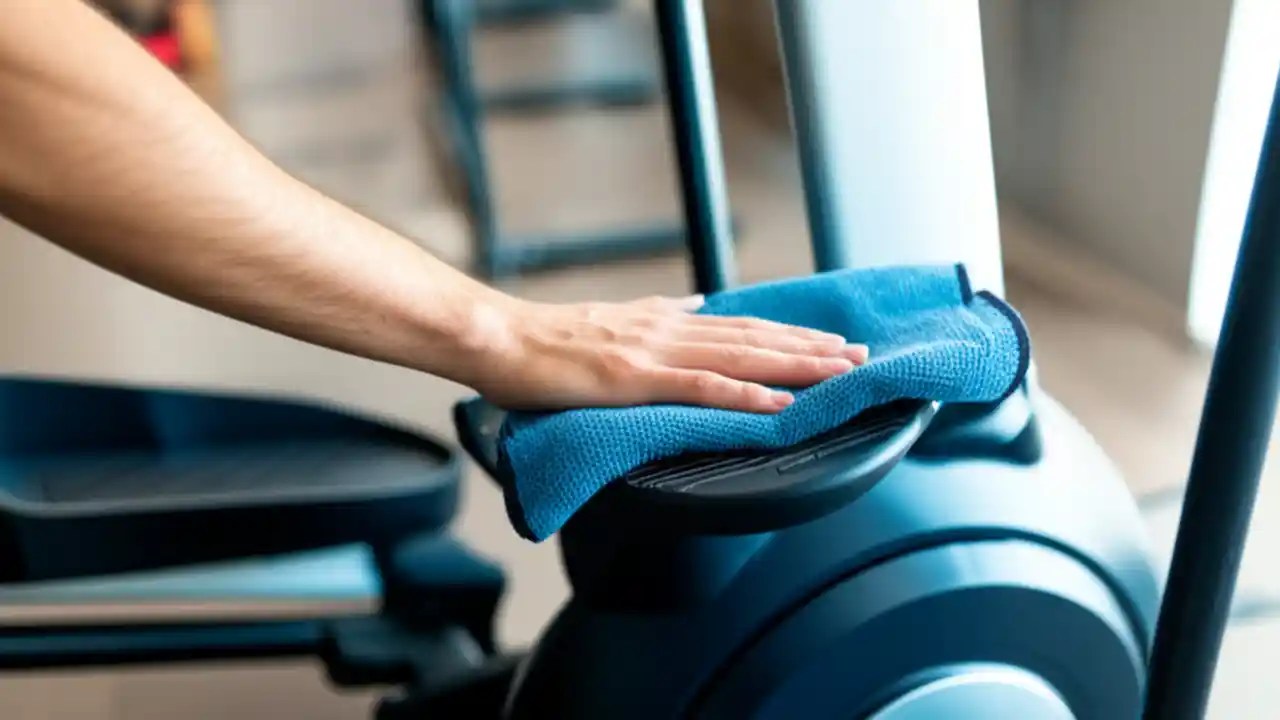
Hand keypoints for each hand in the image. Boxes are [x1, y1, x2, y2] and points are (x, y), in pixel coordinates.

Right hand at [465, 295, 868, 413]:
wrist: (500, 339)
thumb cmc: (546, 340)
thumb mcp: (613, 317)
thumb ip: (659, 312)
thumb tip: (699, 302)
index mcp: (663, 322)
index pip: (740, 327)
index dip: (789, 335)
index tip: (831, 341)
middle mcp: (667, 331)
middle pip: (752, 339)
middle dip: (809, 348)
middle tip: (860, 356)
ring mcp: (652, 354)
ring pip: (738, 358)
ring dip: (793, 365)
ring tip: (837, 372)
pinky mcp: (634, 379)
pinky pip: (699, 388)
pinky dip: (743, 395)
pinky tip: (777, 403)